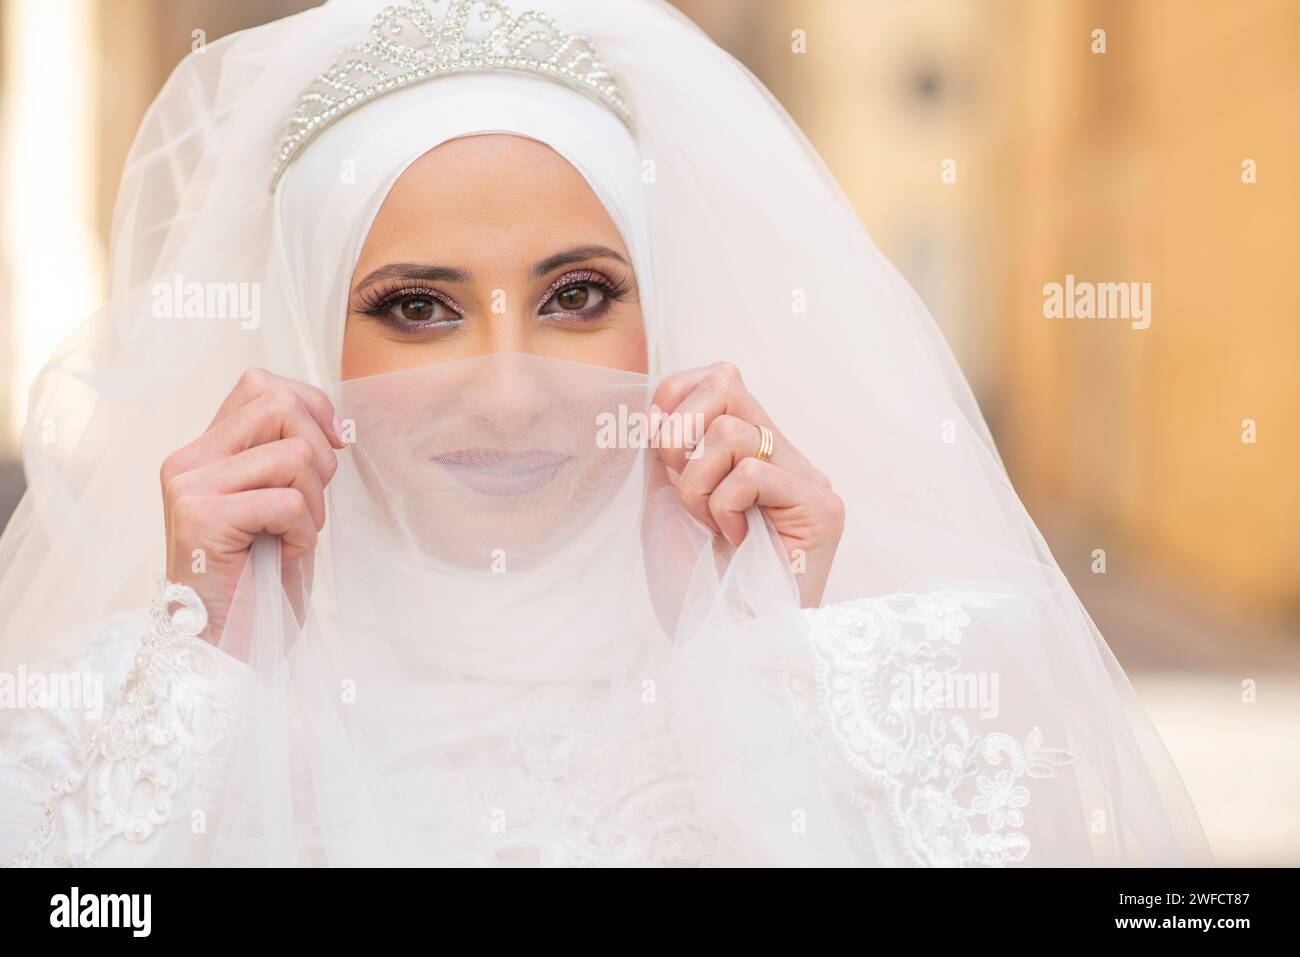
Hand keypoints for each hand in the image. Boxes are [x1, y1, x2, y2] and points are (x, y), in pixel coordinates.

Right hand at [160, 368, 343, 642]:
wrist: (225, 650)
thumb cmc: (260, 583)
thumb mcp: (280, 506)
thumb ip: (288, 457)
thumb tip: (336, 422)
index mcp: (205, 452)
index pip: (261, 385)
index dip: (311, 406)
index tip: (333, 447)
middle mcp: (189, 461)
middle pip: (280, 406)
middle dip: (319, 455)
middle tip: (309, 506)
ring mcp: (190, 487)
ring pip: (293, 454)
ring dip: (314, 503)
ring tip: (291, 537)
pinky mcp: (202, 518)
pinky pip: (289, 501)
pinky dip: (303, 533)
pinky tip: (282, 557)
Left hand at [651, 362, 843, 606]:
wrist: (722, 645)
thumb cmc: (696, 585)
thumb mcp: (667, 501)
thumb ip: (668, 448)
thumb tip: (658, 399)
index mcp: (753, 452)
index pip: (720, 377)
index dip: (675, 398)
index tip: (660, 452)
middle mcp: (786, 458)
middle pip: (726, 383)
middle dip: (679, 433)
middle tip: (680, 486)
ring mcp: (808, 480)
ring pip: (731, 432)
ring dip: (697, 488)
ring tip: (712, 528)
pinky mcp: (821, 507)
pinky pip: (751, 472)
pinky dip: (723, 509)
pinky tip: (736, 542)